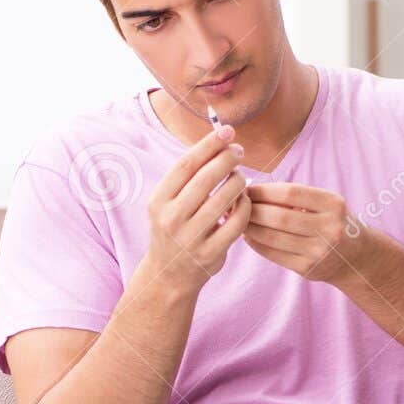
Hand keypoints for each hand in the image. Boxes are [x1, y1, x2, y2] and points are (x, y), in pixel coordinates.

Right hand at [140, 122, 251, 294]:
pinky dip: (245, 206)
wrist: (169, 273)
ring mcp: (190, 237)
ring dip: (238, 181)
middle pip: (206, 178)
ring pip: (225, 198)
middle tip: (238, 151)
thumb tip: (221, 139)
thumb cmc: (175, 226)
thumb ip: (189, 175)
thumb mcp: (169, 202)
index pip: (186, 165)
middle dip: (227, 158)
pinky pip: (237, 221)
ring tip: (239, 177)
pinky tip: (244, 200)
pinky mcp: (210, 252)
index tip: (226, 131)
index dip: (209, 144)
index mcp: (158, 201)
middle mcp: (171, 218)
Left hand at [242, 182, 368, 283]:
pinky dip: (256, 244)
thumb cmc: (331, 222)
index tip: (246, 189)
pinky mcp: (308, 269)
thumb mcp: (324, 204)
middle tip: (235, 206)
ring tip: (238, 221)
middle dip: (252, 210)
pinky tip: (248, 237)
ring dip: (250, 228)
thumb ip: (294, 197)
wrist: (356, 257)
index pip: (290, 193)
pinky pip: (274, 255)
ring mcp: (319, 251)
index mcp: (333, 204)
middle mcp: (329, 227)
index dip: (263, 190)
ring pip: (273, 237)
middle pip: (279, 217)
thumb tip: (250, 191)